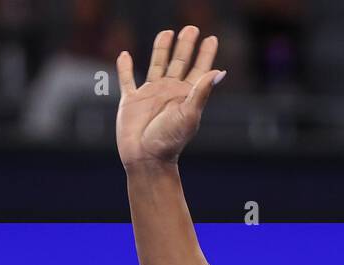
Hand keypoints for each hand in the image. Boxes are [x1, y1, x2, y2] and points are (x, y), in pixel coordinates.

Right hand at [116, 27, 223, 169]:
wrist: (147, 159)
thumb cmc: (170, 141)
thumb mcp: (189, 115)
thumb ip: (201, 92)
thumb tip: (218, 72)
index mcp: (185, 96)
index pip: (198, 69)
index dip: (205, 54)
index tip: (211, 38)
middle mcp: (169, 92)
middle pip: (179, 62)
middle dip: (185, 45)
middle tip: (191, 28)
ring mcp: (150, 96)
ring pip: (156, 65)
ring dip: (161, 49)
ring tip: (167, 32)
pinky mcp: (131, 102)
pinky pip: (127, 80)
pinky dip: (125, 68)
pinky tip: (125, 55)